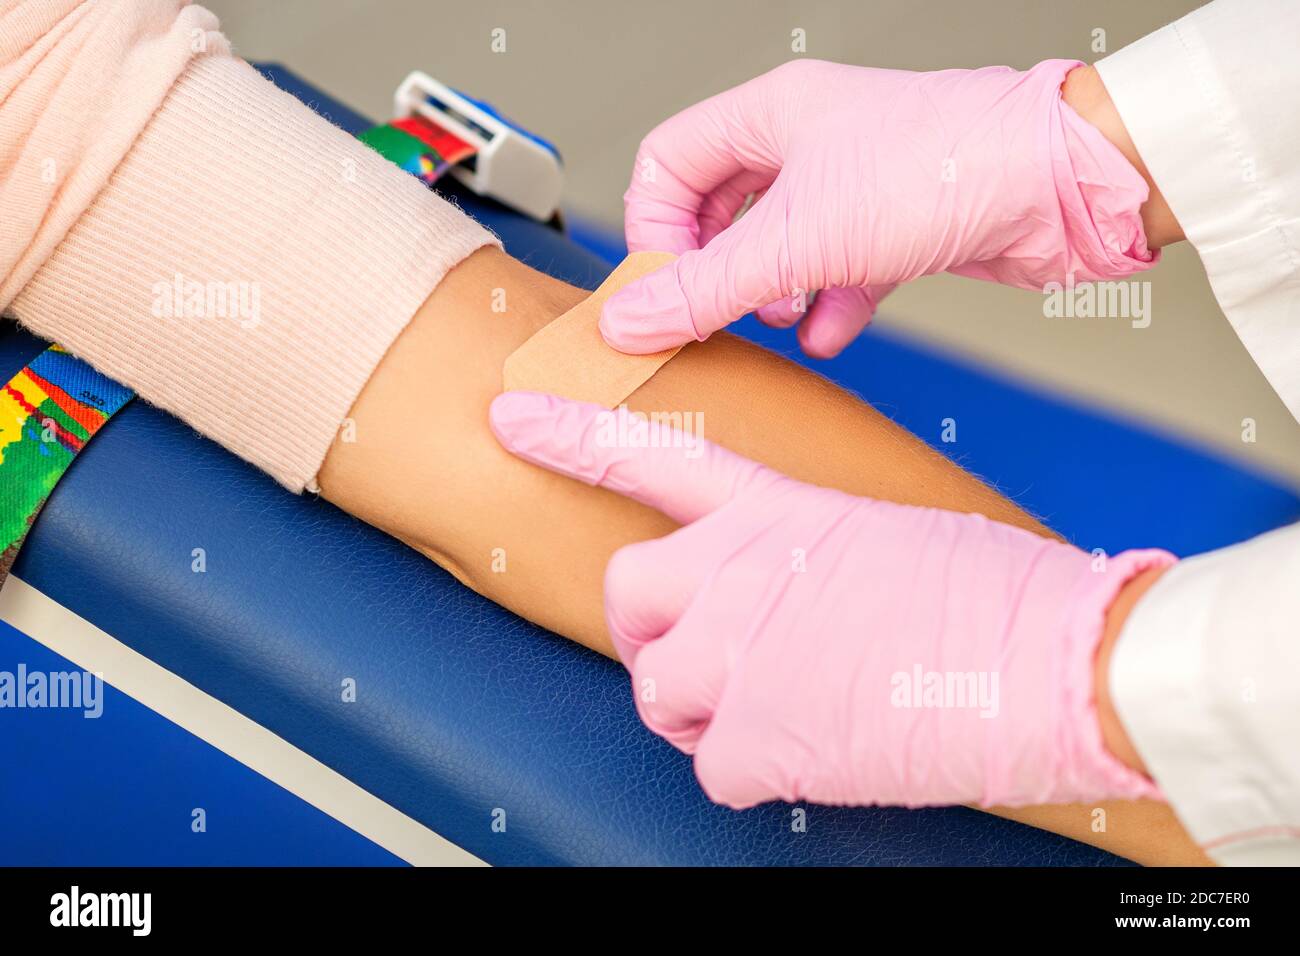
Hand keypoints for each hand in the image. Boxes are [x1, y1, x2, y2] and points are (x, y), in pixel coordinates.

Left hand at [490, 391, 1169, 808]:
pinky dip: (752, 769)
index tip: (512, 415)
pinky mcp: (754, 736)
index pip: (650, 457)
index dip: (573, 434)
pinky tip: (812, 749)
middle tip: (712, 647)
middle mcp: (734, 572)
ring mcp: (735, 654)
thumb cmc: (993, 595)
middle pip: (627, 593)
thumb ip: (799, 555)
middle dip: (655, 626)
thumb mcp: (880, 534)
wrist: (1056, 659)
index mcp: (773, 509)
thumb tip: (777, 599)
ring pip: (657, 690)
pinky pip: (709, 766)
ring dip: (704, 706)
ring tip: (782, 703)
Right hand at [602, 58, 1156, 357]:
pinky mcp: (894, 227)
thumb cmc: (941, 169)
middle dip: (714, 269)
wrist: (1058, 185)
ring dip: (771, 293)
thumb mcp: (796, 239)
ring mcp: (854, 184)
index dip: (653, 229)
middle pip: (721, 209)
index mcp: (770, 114)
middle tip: (711, 311)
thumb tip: (629, 321)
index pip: (669, 163)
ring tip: (782, 318)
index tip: (660, 289)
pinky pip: (837, 271)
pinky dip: (828, 307)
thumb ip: (704, 289)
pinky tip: (832, 333)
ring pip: (779, 244)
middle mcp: (809, 142)